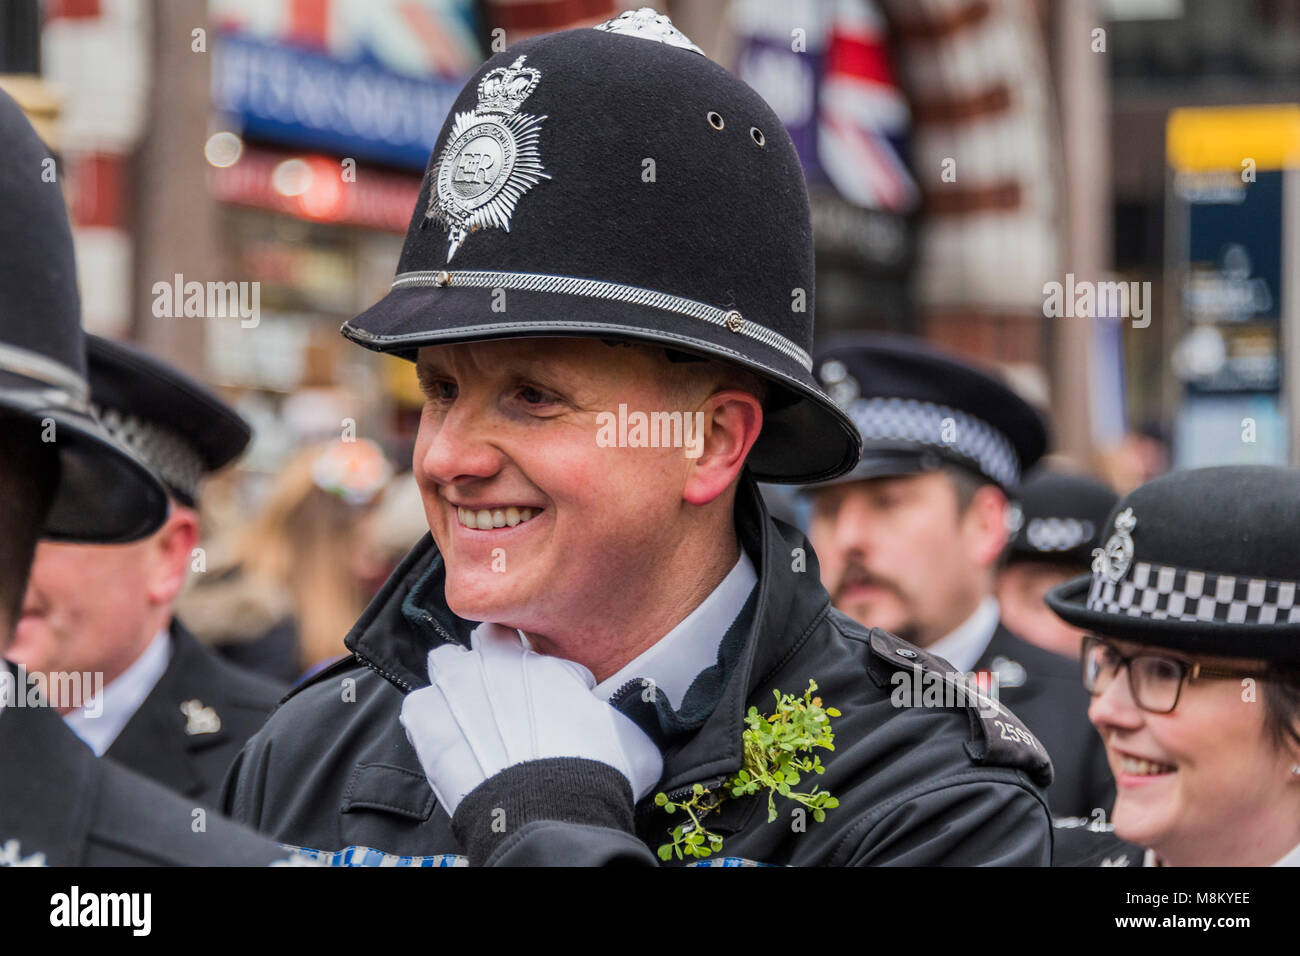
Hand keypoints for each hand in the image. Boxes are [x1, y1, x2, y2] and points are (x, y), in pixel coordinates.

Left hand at [399, 623, 662, 815]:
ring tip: (470, 710)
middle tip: (508, 691)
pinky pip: (419, 707)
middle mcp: (497, 666)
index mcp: (544, 663)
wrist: (551, 815)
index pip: (536, 644)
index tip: (549, 685)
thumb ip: (620, 708)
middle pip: (487, 640)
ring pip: (446, 663)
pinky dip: (430, 717)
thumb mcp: (631, 732)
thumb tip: (633, 703)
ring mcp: (458, 692)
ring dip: (456, 681)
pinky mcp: (430, 728)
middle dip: (494, 658)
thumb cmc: (598, 773)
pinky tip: (445, 735)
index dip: (542, 665)